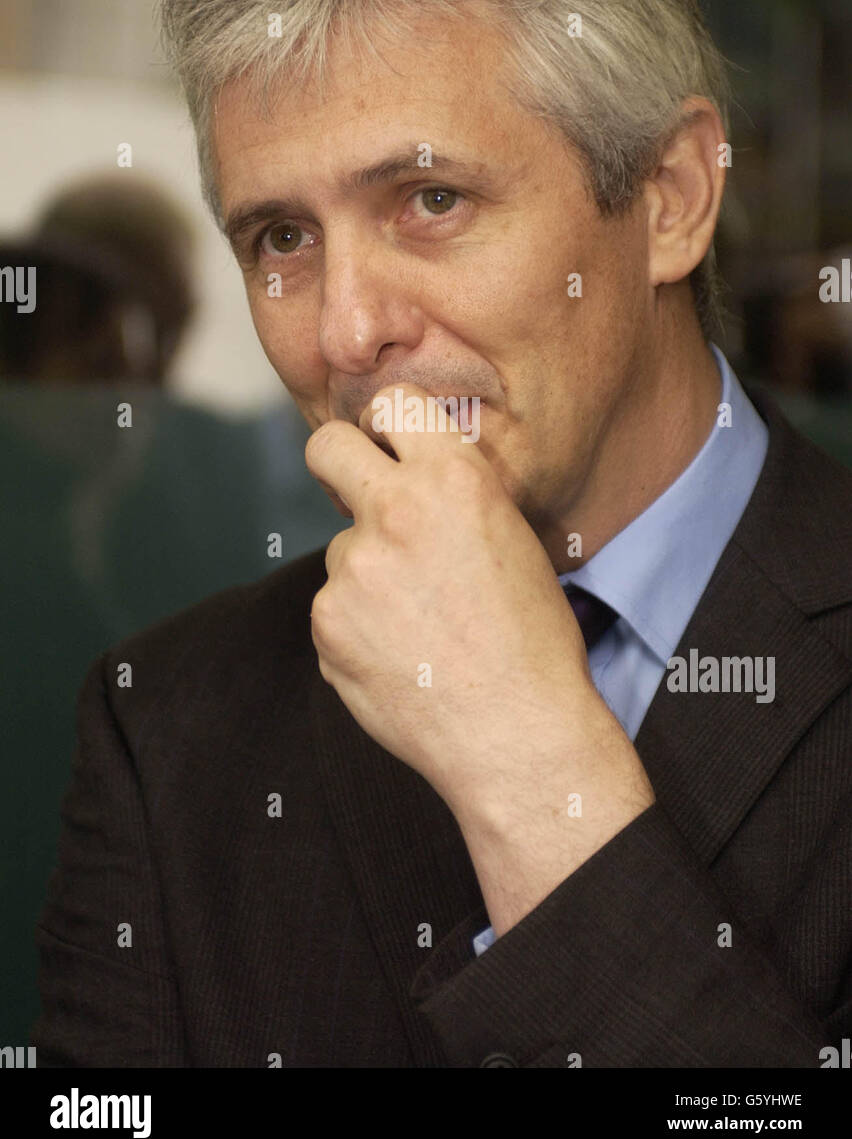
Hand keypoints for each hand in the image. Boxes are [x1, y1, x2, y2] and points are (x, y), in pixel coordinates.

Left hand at [306, 382, 653, 931]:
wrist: (520, 735)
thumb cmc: (534, 642)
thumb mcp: (513, 539)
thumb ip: (452, 497)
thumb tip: (401, 477)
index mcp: (456, 479)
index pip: (393, 403)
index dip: (387, 424)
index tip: (387, 444)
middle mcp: (397, 511)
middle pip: (327, 447)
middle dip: (337, 462)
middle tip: (354, 492)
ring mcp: (354, 569)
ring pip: (341, 548)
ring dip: (366, 574)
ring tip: (420, 625)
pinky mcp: (327, 623)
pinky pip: (334, 607)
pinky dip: (358, 627)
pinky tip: (403, 657)